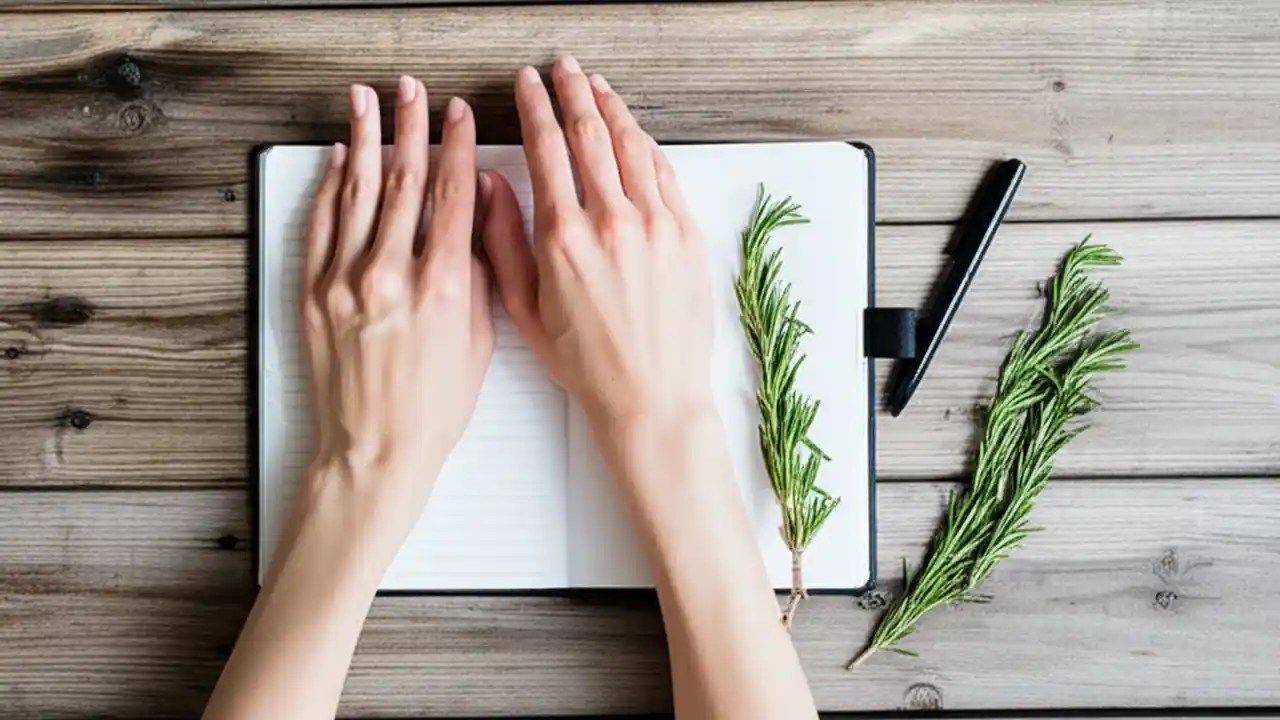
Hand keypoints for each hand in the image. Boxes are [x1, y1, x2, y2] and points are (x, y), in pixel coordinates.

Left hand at [300, 77, 492, 529]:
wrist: (376, 450)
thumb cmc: (434, 407)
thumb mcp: (480, 340)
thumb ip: (477, 275)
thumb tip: (474, 222)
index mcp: (443, 286)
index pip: (453, 197)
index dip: (457, 148)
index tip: (458, 118)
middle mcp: (392, 275)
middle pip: (404, 182)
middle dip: (410, 128)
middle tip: (412, 93)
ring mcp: (347, 282)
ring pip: (358, 193)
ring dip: (365, 140)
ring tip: (366, 103)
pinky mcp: (315, 295)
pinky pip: (322, 227)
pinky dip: (331, 187)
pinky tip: (340, 160)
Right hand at [481, 57, 712, 427]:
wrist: (652, 396)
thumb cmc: (587, 363)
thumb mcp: (524, 310)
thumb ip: (502, 240)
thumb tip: (487, 183)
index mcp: (563, 238)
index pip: (546, 148)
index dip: (534, 106)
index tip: (527, 83)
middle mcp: (612, 222)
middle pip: (590, 132)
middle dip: (572, 90)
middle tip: (562, 67)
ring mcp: (656, 225)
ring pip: (631, 144)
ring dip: (611, 106)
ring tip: (596, 84)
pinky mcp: (686, 235)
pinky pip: (664, 172)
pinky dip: (645, 143)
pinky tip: (633, 131)